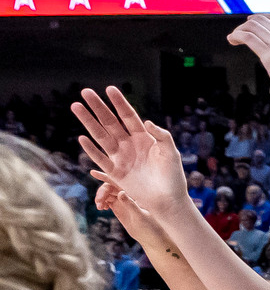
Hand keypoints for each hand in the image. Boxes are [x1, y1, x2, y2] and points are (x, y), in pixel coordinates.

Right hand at [74, 87, 190, 217]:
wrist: (169, 200)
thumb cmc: (173, 176)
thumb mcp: (171, 153)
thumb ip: (162, 136)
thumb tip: (147, 122)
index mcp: (143, 138)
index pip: (128, 116)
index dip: (119, 103)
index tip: (110, 89)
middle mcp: (129, 145)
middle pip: (110, 122)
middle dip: (98, 107)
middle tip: (85, 92)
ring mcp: (120, 157)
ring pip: (101, 136)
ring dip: (89, 122)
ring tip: (76, 107)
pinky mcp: (115, 173)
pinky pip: (100, 159)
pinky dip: (91, 149)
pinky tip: (83, 138)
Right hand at [93, 179, 168, 251]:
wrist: (151, 237)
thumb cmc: (151, 226)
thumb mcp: (140, 216)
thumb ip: (130, 205)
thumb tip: (120, 192)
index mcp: (136, 192)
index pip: (119, 181)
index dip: (106, 176)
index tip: (93, 173)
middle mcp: (129, 194)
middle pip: (110, 187)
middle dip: (102, 192)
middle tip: (99, 202)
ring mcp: (123, 200)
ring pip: (107, 194)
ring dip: (100, 198)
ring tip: (100, 207)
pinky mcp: (119, 208)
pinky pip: (107, 200)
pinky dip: (102, 202)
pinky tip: (101, 208)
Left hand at [226, 15, 269, 111]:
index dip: (261, 18)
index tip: (251, 24)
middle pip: (262, 20)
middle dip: (247, 24)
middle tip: (239, 33)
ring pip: (253, 26)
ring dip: (239, 29)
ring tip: (233, 38)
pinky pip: (249, 38)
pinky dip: (237, 35)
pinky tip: (232, 40)